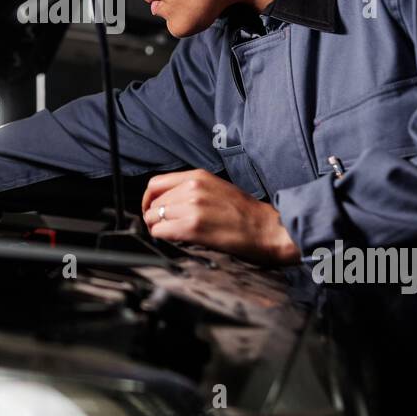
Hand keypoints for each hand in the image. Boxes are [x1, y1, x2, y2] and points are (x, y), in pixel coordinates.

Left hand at [141, 168, 298, 265]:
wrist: (267, 229)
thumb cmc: (246, 213)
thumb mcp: (217, 188)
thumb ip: (192, 190)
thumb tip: (169, 202)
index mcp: (198, 176)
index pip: (155, 184)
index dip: (149, 200)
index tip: (151, 210)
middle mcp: (192, 188)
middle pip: (153, 202)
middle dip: (153, 216)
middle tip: (162, 227)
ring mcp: (192, 207)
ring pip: (153, 217)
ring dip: (157, 228)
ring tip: (171, 234)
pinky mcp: (193, 227)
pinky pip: (161, 231)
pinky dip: (163, 237)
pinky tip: (175, 239)